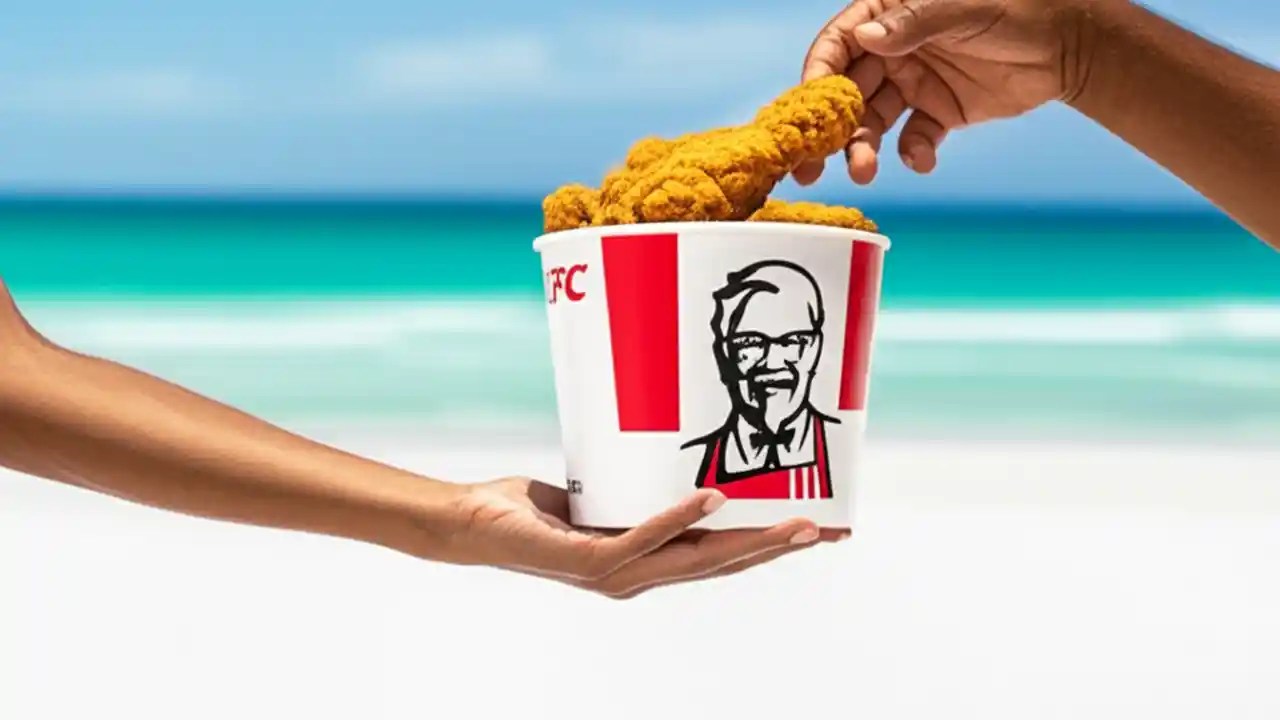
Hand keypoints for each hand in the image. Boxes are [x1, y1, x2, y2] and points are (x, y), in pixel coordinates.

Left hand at [437, 477, 845, 598]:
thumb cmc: (529, 510)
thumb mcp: (597, 495)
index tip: (816, 532)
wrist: (472, 525)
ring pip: (697, 560)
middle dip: (778, 548)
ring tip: (796, 523)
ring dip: (749, 540)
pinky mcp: (591, 562)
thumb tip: (669, 451)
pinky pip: (644, 539)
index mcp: (646, 562)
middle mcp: (638, 576)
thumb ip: (633, 490)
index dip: (768, 547)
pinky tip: (712, 498)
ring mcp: (617, 575)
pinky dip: (680, 519)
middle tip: (831, 532)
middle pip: (723, 565)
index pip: (719, 557)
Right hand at [797, 0, 1086, 184]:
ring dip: (863, 148)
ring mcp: (914, 83)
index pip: (837, 45)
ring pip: (873, 121)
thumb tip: (866, 38)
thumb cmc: (1017, 6)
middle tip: (811, 167)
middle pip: (847, 92)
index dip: (818, 77)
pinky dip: (913, 152)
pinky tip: (923, 159)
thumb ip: (914, 23)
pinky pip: (913, 138)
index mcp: (888, 13)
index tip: (809, 109)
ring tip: (864, 172)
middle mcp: (893, 50)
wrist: (1071, 43)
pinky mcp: (939, 112)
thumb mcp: (963, 8)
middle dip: (829, 129)